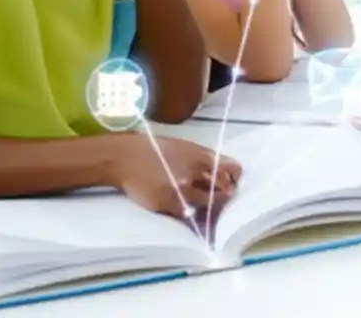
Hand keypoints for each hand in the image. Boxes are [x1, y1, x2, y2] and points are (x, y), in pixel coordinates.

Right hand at [110, 135, 241, 220]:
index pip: (234, 169)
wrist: (125, 158)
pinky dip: (190, 212)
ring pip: (208, 205)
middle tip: (221, 198)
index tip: (233, 183)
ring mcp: (183, 190)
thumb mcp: (186, 147)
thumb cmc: (156, 149)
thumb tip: (224, 173)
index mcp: (202, 156)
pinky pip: (188, 214)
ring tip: (202, 205)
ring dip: (208, 206)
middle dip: (224, 194)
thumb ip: (206, 160)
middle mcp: (196, 173)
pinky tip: (185, 207)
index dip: (235, 178)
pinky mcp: (169, 204)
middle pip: (224, 190)